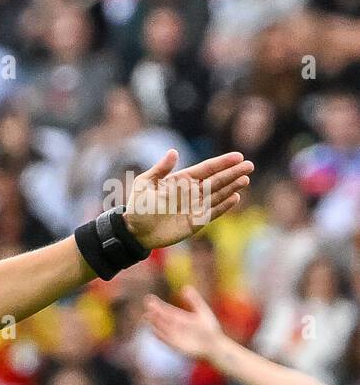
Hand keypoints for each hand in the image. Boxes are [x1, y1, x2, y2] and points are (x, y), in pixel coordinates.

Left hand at [123, 149, 253, 248]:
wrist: (134, 232)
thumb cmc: (138, 207)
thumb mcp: (145, 184)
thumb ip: (160, 169)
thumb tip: (174, 151)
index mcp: (181, 181)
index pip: (205, 169)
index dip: (221, 163)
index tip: (237, 157)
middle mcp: (191, 192)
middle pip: (216, 180)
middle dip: (232, 173)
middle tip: (249, 165)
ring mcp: (194, 207)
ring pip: (217, 195)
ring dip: (231, 187)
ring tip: (245, 179)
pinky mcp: (195, 222)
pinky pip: (212, 212)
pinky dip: (224, 206)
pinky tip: (235, 197)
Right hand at [143, 286, 226, 361]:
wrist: (213, 345)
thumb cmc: (209, 328)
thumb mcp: (202, 311)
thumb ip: (194, 300)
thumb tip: (184, 287)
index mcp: (179, 317)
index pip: (165, 310)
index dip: (157, 304)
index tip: (149, 298)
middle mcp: (174, 326)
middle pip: (161, 318)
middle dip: (153, 312)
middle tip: (147, 305)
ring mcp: (173, 335)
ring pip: (160, 327)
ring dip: (154, 322)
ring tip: (147, 315)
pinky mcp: (174, 344)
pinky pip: (164, 339)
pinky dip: (159, 335)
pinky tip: (153, 330)